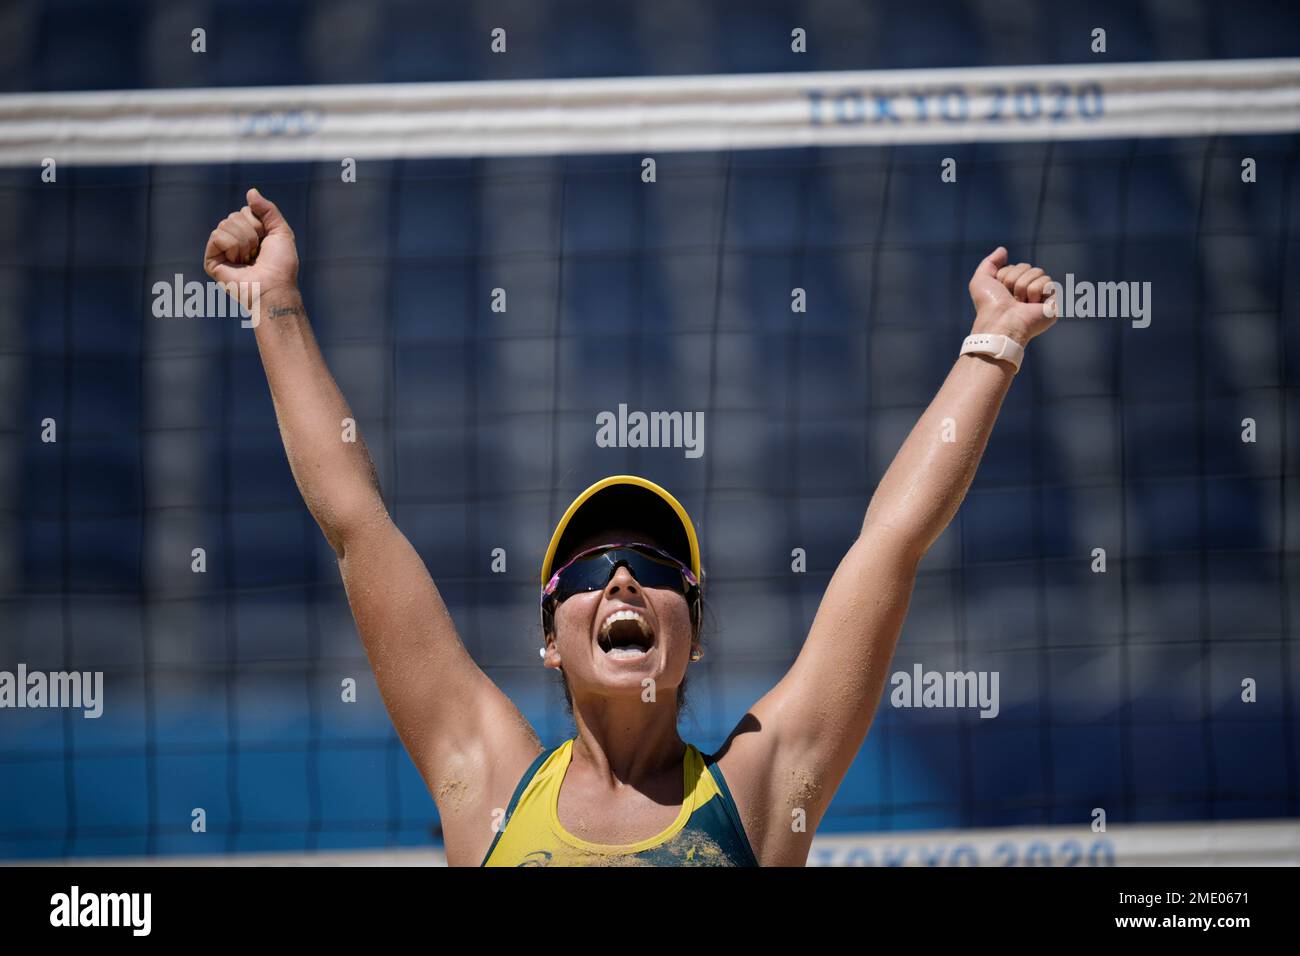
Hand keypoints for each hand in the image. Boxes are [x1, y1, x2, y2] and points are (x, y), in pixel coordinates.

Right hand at [203, 188, 298, 308]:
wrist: (273, 287)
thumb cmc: (281, 265)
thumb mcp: (281, 232)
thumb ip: (268, 210)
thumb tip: (251, 192)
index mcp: (250, 233)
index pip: (246, 210)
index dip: (260, 224)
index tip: (267, 243)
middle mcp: (234, 240)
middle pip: (235, 216)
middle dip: (251, 233)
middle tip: (257, 254)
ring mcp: (222, 250)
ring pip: (226, 224)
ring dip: (244, 242)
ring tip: (249, 260)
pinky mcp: (212, 259)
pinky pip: (217, 235)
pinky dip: (232, 247)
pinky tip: (238, 262)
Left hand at [967, 247, 1057, 346]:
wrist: (999, 322)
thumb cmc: (988, 305)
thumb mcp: (981, 280)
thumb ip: (989, 263)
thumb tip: (1003, 250)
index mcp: (1014, 287)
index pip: (1017, 266)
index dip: (1006, 274)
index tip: (1000, 290)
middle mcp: (1028, 292)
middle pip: (1028, 267)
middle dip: (1015, 279)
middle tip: (1010, 297)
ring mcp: (1041, 298)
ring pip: (1039, 272)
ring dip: (1024, 286)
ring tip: (1019, 303)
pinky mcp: (1052, 304)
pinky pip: (1048, 282)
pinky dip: (1036, 291)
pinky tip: (1031, 305)